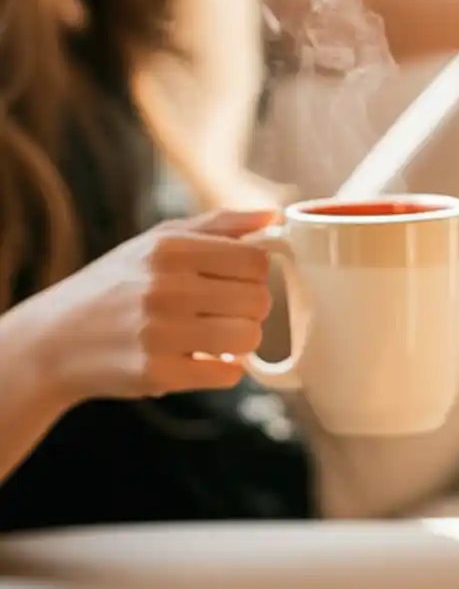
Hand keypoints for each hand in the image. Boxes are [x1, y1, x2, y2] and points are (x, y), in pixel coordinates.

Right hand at [26, 210, 276, 403]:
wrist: (53, 340)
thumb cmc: (118, 285)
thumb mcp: (159, 241)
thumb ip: (220, 225)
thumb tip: (276, 214)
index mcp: (168, 250)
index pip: (255, 260)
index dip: (255, 273)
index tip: (236, 280)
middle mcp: (163, 289)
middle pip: (259, 300)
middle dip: (249, 308)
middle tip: (222, 310)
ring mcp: (159, 334)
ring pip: (249, 337)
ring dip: (239, 340)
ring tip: (212, 334)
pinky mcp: (157, 374)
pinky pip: (228, 374)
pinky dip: (221, 369)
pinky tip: (197, 358)